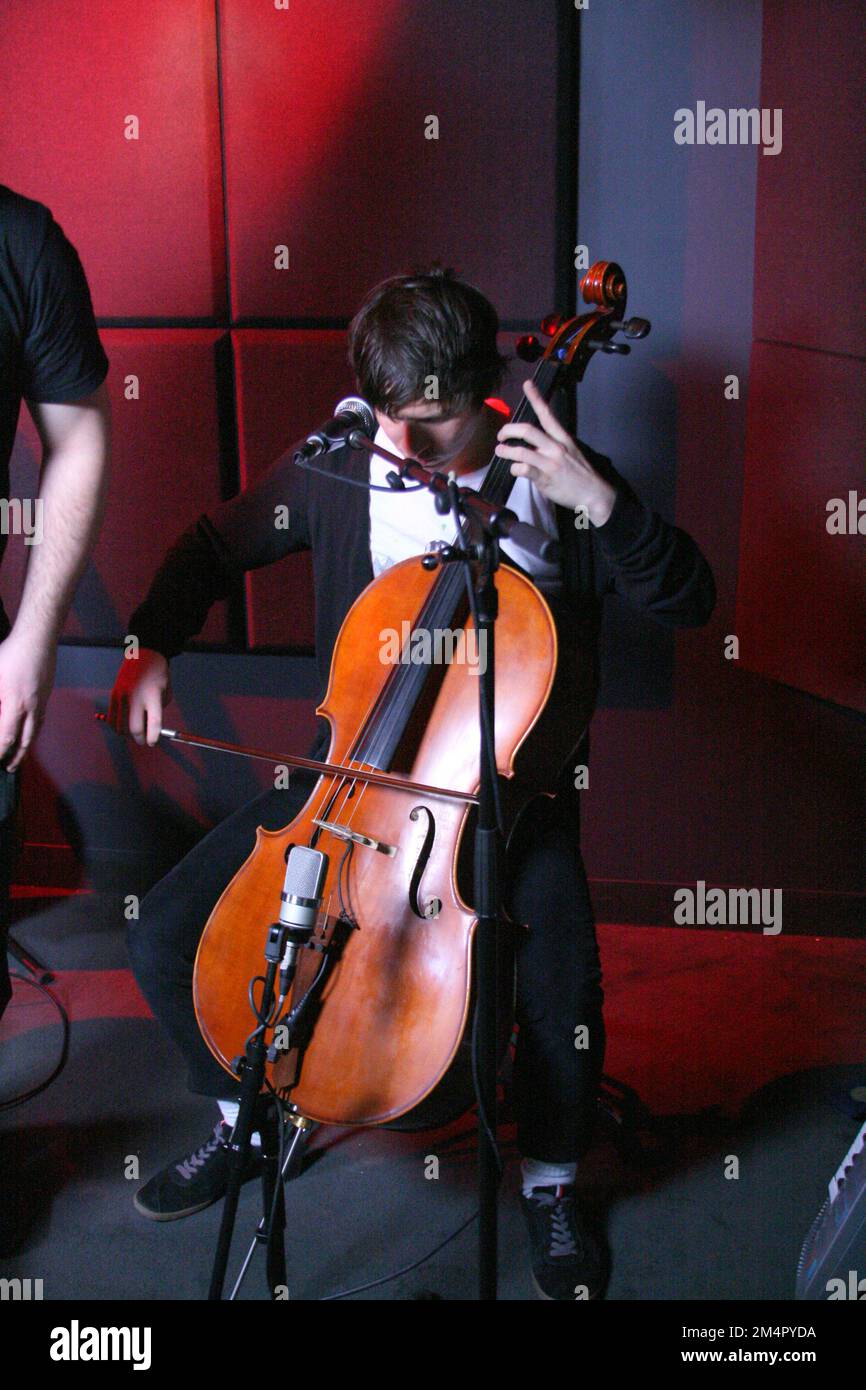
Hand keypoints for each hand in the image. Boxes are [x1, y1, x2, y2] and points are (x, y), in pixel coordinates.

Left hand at [0, 633, 56, 770]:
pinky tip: (30, 728)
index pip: (6, 737)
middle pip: (26, 740)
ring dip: (27, 745)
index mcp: (15, 705)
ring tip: (20, 753)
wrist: (37, 639)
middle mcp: (31, 708)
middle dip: (17, 757)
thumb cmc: (11, 654)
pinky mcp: (46, 694)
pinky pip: (41, 719)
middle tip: (9, 768)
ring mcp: (41, 702)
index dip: (0, 751)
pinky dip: (34, 730)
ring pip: (36, 731)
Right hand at [108, 647, 171, 746]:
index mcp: (153, 696)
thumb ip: (157, 712)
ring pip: (120, 726)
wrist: (144, 655)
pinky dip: (116, 726)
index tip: (152, 743)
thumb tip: (148, 730)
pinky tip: (122, 726)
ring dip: (127, 734)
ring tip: (134, 732)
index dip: (153, 737)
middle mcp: (137, 697)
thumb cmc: (158, 676)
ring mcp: (123, 696)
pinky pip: (111, 718)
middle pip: (134, 728)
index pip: (154, 722)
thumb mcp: (165, 693)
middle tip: (144, 740)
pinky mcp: (113, 694)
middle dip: (140, 739)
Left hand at [496, 379, 616, 524]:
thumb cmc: (580, 474)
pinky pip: (523, 470)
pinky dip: (515, 469)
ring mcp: (550, 463)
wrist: (593, 494)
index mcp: (562, 438)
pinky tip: (514, 470)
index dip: (535, 398)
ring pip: (522, 452)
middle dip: (509, 429)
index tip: (527, 384)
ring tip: (500, 451)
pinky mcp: (545, 478)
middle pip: (528, 430)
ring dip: (506, 451)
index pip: (547, 414)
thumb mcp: (570, 452)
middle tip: (501, 434)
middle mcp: (555, 447)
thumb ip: (552, 446)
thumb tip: (533, 446)